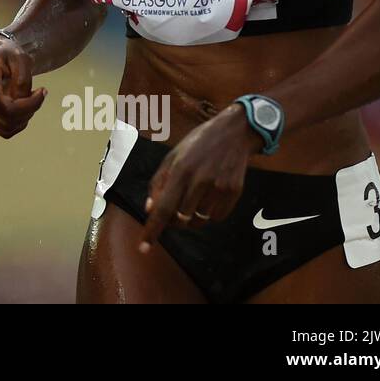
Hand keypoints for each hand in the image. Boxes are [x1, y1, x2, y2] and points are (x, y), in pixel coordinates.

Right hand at [0, 34, 45, 137]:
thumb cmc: (7, 56)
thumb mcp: (19, 57)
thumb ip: (22, 76)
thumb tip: (20, 98)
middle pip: (7, 112)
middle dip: (30, 105)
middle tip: (41, 90)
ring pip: (11, 125)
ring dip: (28, 112)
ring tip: (34, 95)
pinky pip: (12, 128)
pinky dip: (25, 117)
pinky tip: (28, 104)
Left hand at [139, 105, 263, 252]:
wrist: (235, 132)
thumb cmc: (198, 143)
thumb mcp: (172, 156)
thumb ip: (159, 182)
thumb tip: (149, 209)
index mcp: (180, 169)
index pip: (163, 207)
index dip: (153, 229)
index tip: (144, 248)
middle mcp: (200, 180)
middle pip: (180, 218)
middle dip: (172, 221)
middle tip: (172, 212)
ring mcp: (219, 187)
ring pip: (199, 221)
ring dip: (190, 218)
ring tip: (192, 199)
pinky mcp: (234, 192)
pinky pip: (217, 217)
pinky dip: (208, 215)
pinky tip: (208, 197)